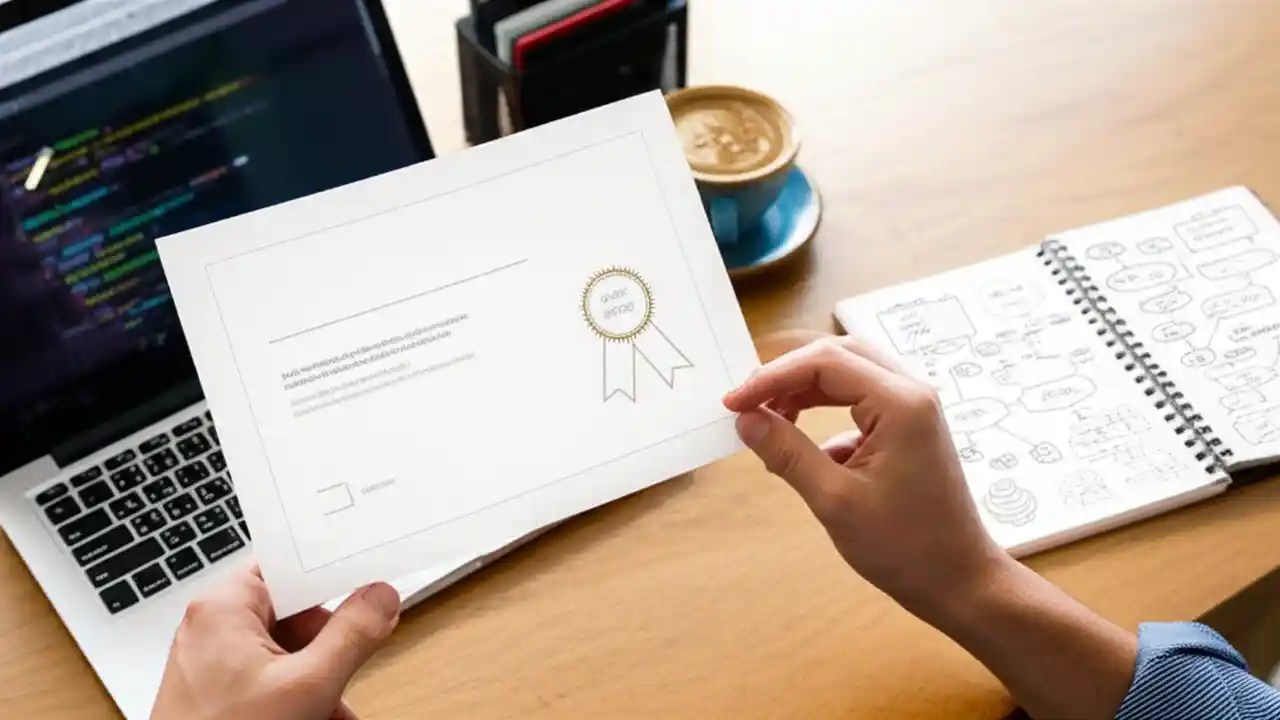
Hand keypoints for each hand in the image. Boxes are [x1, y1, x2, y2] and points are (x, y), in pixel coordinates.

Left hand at [151, 564, 399, 719]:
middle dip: (329, 650)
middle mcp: (212, 628)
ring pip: (284, 653)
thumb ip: (352, 636)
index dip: (331, 577)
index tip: (366, 590)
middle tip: (350, 673)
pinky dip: (294, 698)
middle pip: (293, 616)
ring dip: (318, 682)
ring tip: (334, 713)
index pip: (289, 566)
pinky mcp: (214, 691)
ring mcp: (211, 661)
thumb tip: (380, 598)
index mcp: (223, 608)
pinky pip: (267, 679)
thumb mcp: (307, 685)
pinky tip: (316, 718)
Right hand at [723, 335, 1007, 609]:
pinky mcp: (909, 427)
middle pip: (838, 355)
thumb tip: (746, 420)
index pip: (824, 363)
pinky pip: (859, 400)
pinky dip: (824, 412)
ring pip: (849, 374)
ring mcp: (914, 409)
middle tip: (748, 403)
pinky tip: (803, 448)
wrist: (959, 581)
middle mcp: (912, 393)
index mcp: (901, 403)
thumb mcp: (834, 501)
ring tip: (769, 418)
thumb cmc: (906, 548)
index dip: (771, 377)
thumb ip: (787, 453)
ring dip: (805, 389)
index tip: (734, 403)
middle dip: (787, 374)